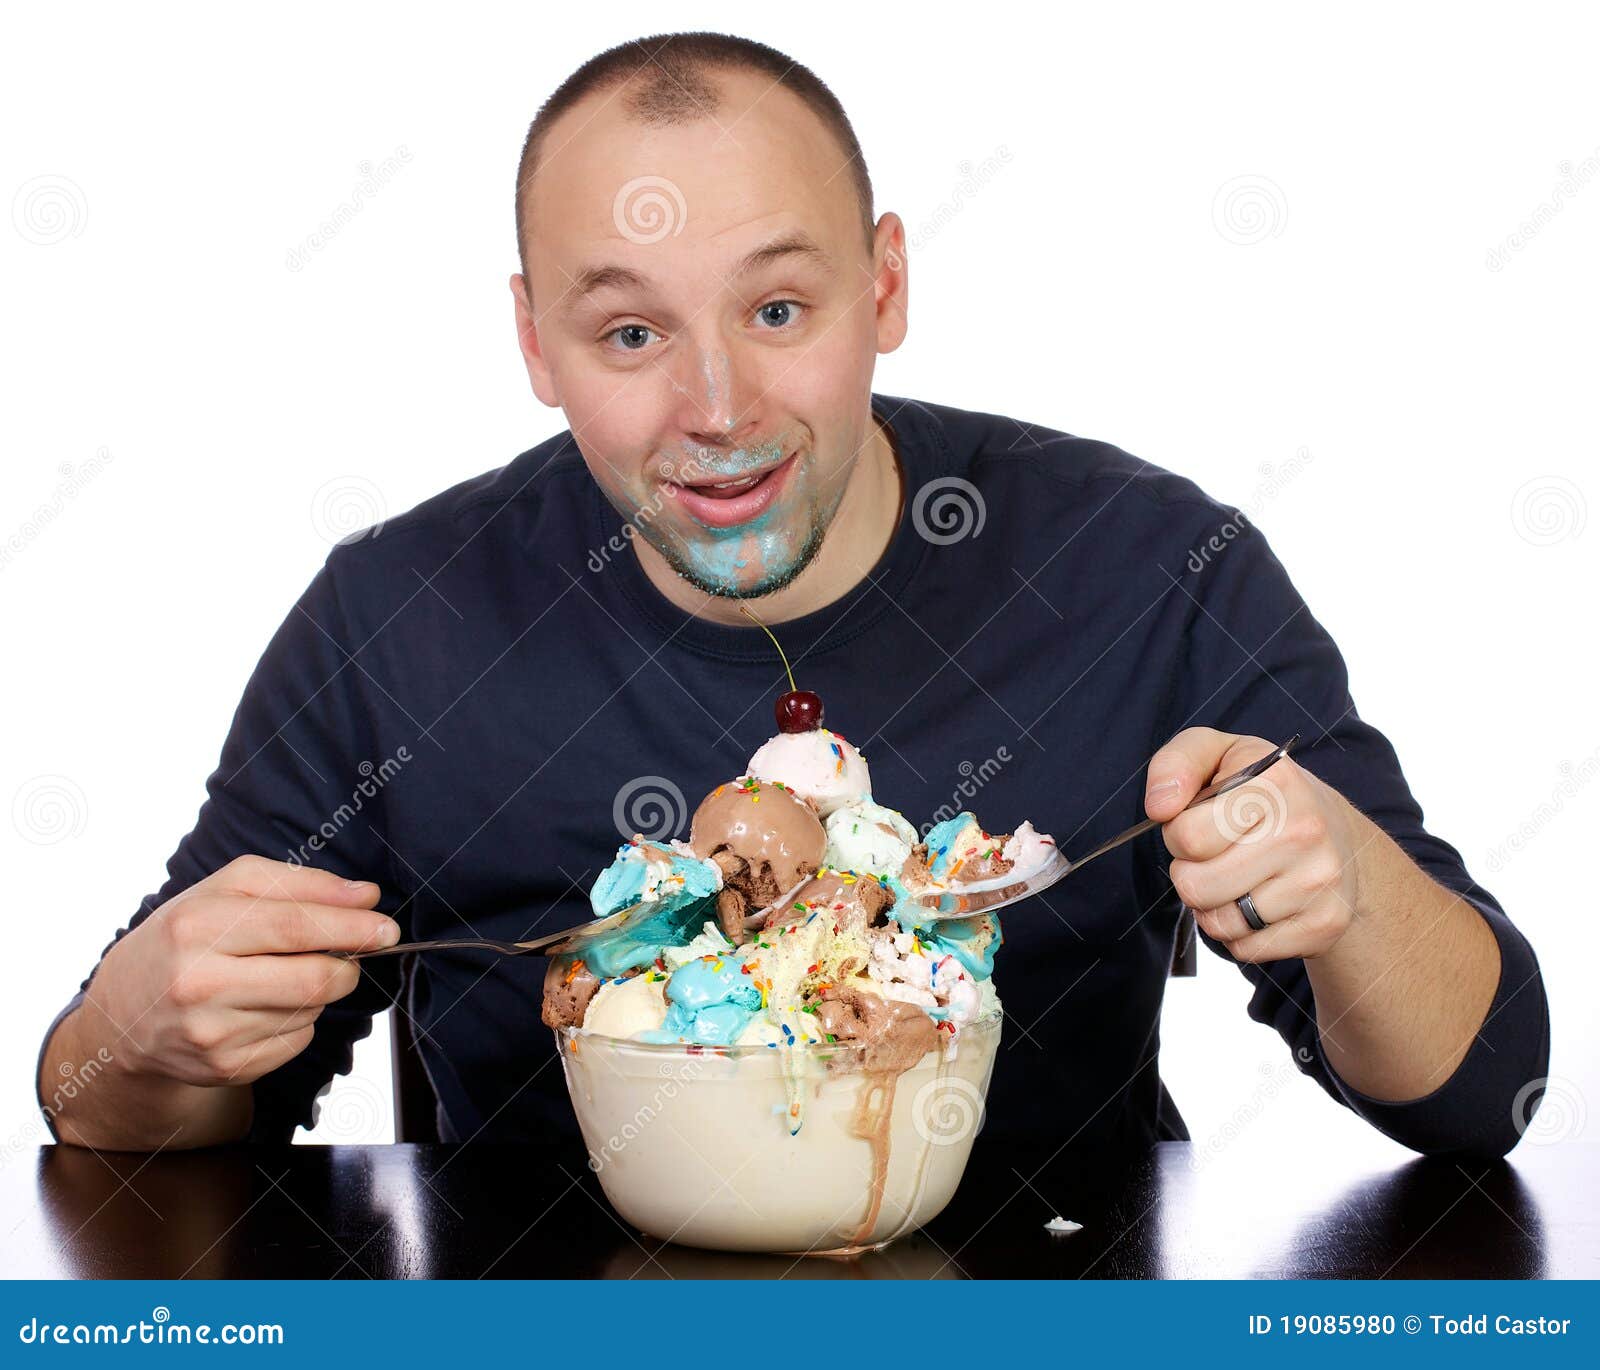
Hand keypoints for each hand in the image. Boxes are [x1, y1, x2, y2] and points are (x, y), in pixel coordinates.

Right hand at [84, 856, 398, 1087]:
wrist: (122, 1017)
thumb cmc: (184, 939)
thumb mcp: (226, 891)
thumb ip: (299, 884)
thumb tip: (366, 895)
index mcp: (198, 926)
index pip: (298, 926)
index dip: (353, 927)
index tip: (386, 927)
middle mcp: (199, 983)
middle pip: (316, 978)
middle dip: (347, 964)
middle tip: (350, 954)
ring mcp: (211, 1032)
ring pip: (311, 1008)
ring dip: (316, 990)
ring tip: (279, 976)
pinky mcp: (225, 1068)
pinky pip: (297, 1040)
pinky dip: (297, 1020)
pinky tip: (261, 1008)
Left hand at [1145, 728, 1360, 962]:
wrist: (1338, 833)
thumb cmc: (1261, 792)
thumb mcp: (1218, 754)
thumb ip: (1176, 764)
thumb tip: (1159, 806)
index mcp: (1274, 782)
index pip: (1187, 836)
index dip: (1178, 834)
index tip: (1198, 823)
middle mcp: (1304, 830)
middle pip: (1196, 886)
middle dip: (1190, 873)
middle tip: (1214, 856)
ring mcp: (1319, 881)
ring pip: (1220, 924)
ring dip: (1212, 907)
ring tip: (1234, 879)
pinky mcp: (1325, 924)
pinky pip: (1247, 950)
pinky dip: (1240, 934)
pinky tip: (1258, 903)